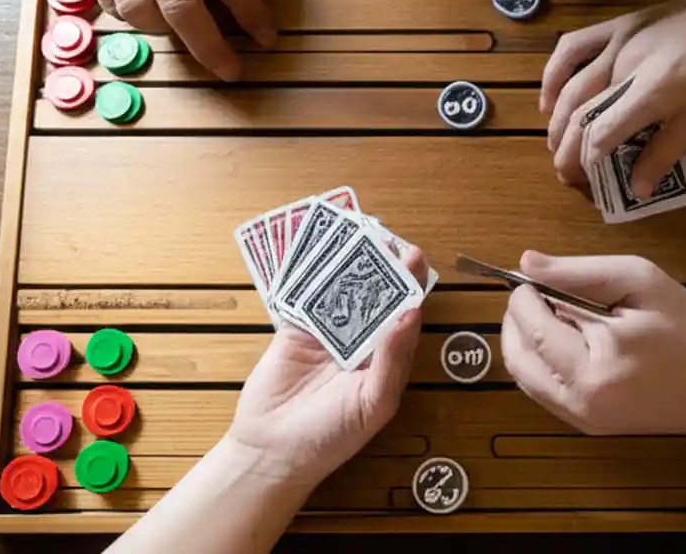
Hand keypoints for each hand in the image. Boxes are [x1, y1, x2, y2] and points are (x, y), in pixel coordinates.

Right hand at [76, 0, 274, 79]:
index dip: (252, 16)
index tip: (265, 37)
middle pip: (182, 9)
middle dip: (211, 48)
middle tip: (230, 69)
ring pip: (141, 14)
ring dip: (171, 33)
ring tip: (190, 30)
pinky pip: (114, 5)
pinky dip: (138, 18)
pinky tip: (157, 12)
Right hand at [226, 249, 427, 487]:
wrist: (272, 452)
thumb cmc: (331, 437)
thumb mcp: (373, 403)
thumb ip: (393, 359)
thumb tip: (411, 313)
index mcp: (386, 359)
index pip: (404, 313)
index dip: (410, 285)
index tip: (413, 256)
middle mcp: (361, 342)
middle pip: (376, 295)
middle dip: (382, 267)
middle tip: (385, 236)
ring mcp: (328, 333)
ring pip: (343, 291)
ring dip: (349, 265)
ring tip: (356, 233)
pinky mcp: (296, 329)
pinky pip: (308, 297)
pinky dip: (313, 274)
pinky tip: (319, 251)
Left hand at [500, 251, 685, 439]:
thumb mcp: (640, 281)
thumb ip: (577, 273)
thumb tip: (525, 263)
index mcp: (595, 370)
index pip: (532, 328)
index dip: (523, 296)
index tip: (532, 275)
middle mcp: (580, 403)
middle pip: (516, 357)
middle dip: (516, 318)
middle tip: (536, 290)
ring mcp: (581, 420)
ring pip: (523, 375)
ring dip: (524, 339)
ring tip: (551, 310)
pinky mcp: (586, 425)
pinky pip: (542, 388)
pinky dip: (539, 359)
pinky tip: (564, 336)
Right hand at [543, 0, 685, 195]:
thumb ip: (666, 152)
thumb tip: (637, 189)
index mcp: (651, 92)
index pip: (600, 133)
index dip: (586, 162)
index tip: (587, 184)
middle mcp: (625, 66)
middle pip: (579, 113)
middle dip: (566, 149)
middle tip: (567, 176)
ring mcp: (618, 42)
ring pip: (570, 85)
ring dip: (556, 120)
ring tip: (556, 146)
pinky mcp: (618, 26)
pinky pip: (573, 47)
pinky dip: (554, 73)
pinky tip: (550, 97)